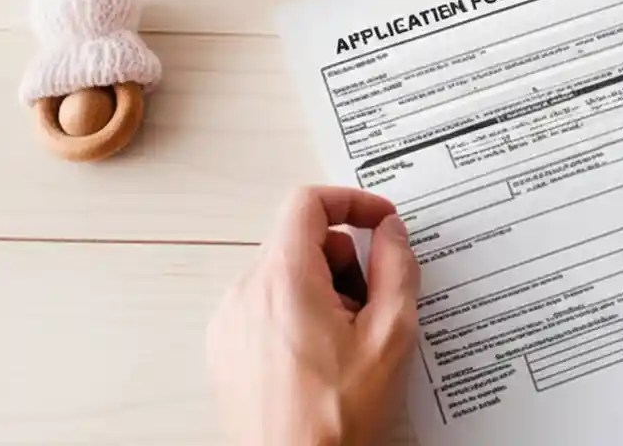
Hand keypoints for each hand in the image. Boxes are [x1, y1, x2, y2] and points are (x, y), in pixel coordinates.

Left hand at [207, 186, 419, 445]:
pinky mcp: (226, 348)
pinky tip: (325, 359)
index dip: (353, 201)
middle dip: (346, 262)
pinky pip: (267, 307)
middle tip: (373, 306)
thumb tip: (391, 233)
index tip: (381, 221)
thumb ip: (396, 268)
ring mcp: (230, 323)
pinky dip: (300, 316)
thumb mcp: (391, 335)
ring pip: (285, 275)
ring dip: (326, 292)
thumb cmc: (336, 420)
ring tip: (349, 343)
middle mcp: (245, 294)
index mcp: (283, 280)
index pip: (308, 203)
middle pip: (301, 241)